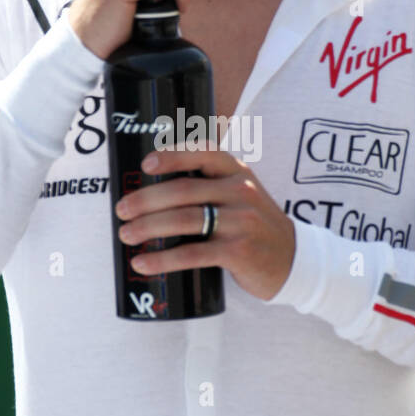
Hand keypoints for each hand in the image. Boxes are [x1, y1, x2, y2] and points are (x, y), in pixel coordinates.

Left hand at [114, 143, 295, 301]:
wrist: (293, 259)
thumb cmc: (253, 226)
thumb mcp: (240, 194)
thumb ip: (209, 185)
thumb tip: (150, 189)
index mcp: (237, 172)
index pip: (203, 152)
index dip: (172, 155)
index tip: (145, 165)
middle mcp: (240, 191)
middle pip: (184, 190)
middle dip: (145, 200)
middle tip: (121, 211)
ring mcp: (241, 221)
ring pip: (185, 219)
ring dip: (148, 227)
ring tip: (126, 235)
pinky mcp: (239, 252)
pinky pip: (193, 253)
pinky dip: (163, 259)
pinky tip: (143, 263)